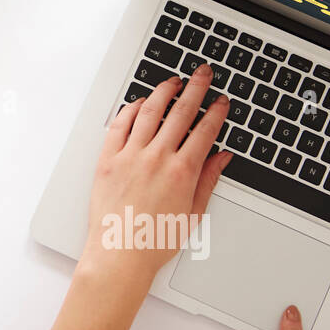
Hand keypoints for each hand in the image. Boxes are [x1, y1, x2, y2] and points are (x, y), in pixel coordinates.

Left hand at [78, 63, 230, 292]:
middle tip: (203, 73)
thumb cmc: (154, 240)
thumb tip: (222, 157)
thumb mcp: (193, 213)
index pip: (205, 130)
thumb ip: (208, 180)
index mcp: (182, 171)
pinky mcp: (108, 159)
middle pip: (181, 111)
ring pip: (150, 111)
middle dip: (196, 88)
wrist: (119, 255)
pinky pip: (120, 125)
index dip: (217, 111)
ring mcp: (130, 156)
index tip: (222, 100)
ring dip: (164, 91)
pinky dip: (132, 109)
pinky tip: (141, 102)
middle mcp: (156, 158)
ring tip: (173, 81)